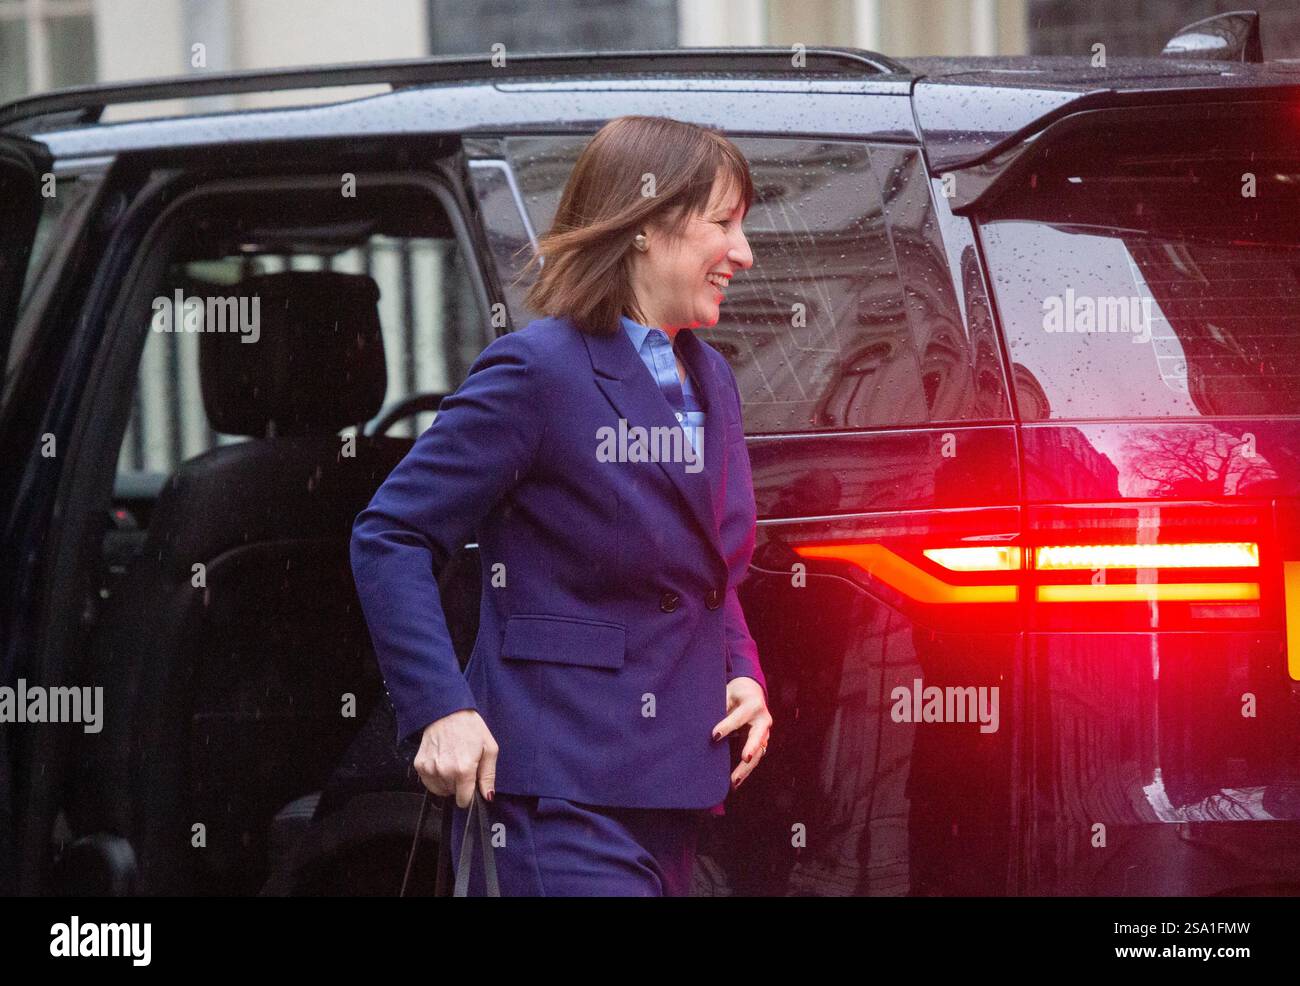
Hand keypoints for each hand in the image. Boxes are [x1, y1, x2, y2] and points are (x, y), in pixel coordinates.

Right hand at [413, 709, 498, 807]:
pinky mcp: (419, 765)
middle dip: (459, 784)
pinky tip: (441, 762)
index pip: (464, 800)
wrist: (447, 711)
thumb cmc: (470, 727)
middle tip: (463, 765)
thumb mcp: (489, 748)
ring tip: (452, 762)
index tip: (471, 786)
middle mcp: (445, 771)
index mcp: (464, 769)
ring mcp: (430, 769)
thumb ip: (488, 776)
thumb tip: (487, 796)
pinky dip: (435, 776)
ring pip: (440, 790)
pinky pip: (428, 782)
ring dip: (446, 781)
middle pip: (452, 794)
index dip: (469, 795)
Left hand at [712, 676, 772, 790]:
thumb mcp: (727, 694)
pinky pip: (755, 759)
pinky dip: (745, 771)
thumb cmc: (735, 694)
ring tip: (734, 782)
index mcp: (752, 705)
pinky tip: (735, 782)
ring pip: (759, 752)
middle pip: (758, 737)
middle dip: (751, 748)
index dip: (727, 726)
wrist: (752, 693)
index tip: (714, 736)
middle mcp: (762, 720)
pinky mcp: (761, 743)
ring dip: (747, 768)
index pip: (739, 718)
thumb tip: (700, 722)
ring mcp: (764, 733)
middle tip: (744, 759)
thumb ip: (719, 707)